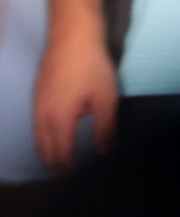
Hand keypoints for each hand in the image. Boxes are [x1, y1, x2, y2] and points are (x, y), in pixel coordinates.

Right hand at [33, 17, 114, 171]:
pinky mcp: (38, 97)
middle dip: (57, 166)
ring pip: (39, 139)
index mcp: (58, 119)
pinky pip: (38, 126)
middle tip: (73, 176)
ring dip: (50, 154)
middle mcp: (42, 116)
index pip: (61, 155)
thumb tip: (105, 152)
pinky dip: (46, 139)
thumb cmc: (91, 66)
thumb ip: (104, 130)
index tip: (82, 179)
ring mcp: (37, 105)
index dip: (70, 171)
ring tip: (66, 163)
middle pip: (45, 151)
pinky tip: (59, 139)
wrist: (72, 36)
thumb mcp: (106, 100)